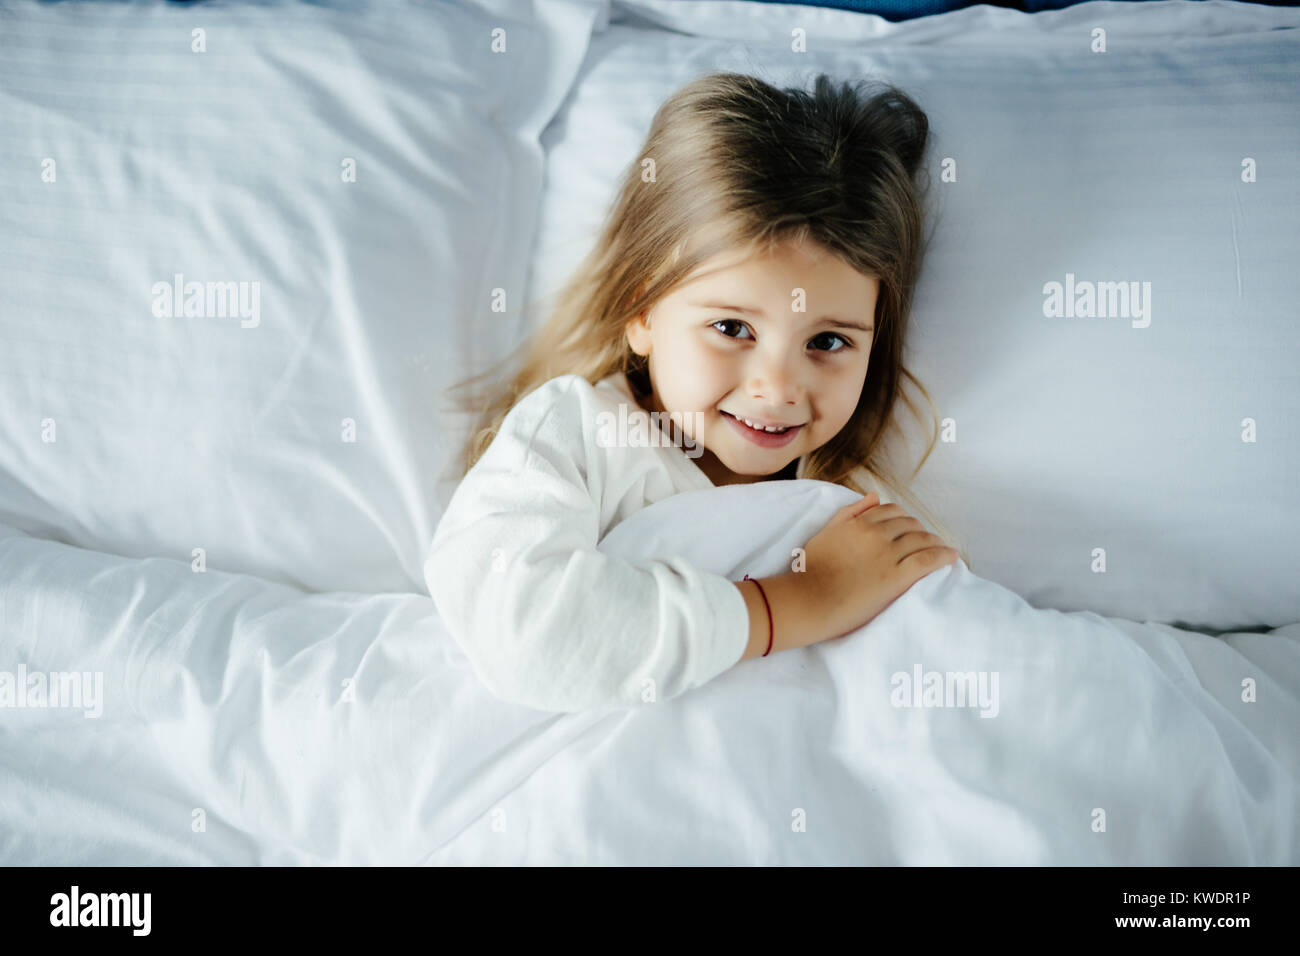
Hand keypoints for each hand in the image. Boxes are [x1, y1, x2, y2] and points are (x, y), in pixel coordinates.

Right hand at [801, 492, 958, 637]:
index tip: (910, 529)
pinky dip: (943, 556)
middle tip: (927, 541)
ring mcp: (887, 555)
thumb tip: (874, 496)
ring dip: (935, 543)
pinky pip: (927, 560)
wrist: (808, 599)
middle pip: (910, 525)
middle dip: (921, 531)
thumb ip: (850, 512)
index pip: (892, 512)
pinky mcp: (896, 577)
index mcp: (858, 523)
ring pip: (921, 540)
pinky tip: (951, 557)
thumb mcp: (825, 532)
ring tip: (942, 549)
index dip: (905, 519)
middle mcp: (875, 534)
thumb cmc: (810, 570)